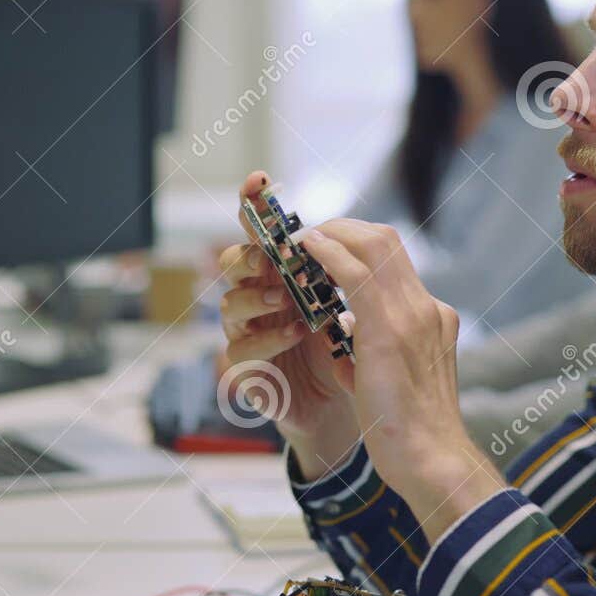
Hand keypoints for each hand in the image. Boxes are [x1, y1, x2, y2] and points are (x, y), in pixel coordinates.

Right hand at [218, 171, 358, 477]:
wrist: (356, 415)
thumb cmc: (357, 357)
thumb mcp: (365, 309)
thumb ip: (357, 274)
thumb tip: (366, 234)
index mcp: (288, 277)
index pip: (267, 236)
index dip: (257, 207)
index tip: (258, 179)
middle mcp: (264, 301)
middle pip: (236, 263)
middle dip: (248, 253)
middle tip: (268, 255)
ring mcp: (251, 337)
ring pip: (229, 305)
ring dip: (257, 298)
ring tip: (287, 300)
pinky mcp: (250, 374)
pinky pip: (240, 352)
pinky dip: (266, 340)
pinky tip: (293, 334)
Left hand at [297, 219, 505, 540]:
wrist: (430, 459)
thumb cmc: (408, 432)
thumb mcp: (390, 382)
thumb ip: (370, 358)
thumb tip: (341, 353)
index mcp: (433, 319)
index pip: (396, 262)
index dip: (360, 245)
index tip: (328, 248)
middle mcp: (427, 309)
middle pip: (387, 240)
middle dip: (344, 228)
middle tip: (310, 234)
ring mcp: (412, 316)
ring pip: (372, 245)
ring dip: (332, 234)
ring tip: (302, 238)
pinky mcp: (388, 330)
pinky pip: (354, 274)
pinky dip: (328, 254)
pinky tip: (305, 249)